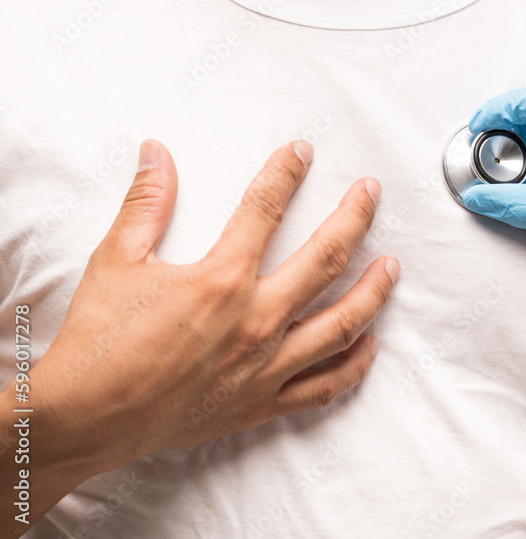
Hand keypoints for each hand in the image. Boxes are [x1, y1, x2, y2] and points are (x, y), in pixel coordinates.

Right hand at [2, 139, 397, 534]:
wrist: (87, 418)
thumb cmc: (98, 340)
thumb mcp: (116, 260)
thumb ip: (145, 203)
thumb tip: (157, 152)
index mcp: (222, 280)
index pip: (266, 210)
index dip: (286, 174)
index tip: (302, 152)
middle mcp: (256, 321)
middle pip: (326, 260)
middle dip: (354, 218)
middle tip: (371, 193)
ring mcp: (266, 365)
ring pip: (342, 324)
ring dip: (373, 292)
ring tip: (392, 266)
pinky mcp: (263, 403)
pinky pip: (325, 386)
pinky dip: (354, 366)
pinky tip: (370, 344)